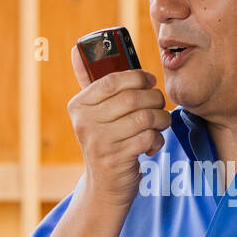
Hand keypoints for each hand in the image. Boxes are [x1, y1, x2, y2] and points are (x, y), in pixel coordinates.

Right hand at [68, 43, 170, 211]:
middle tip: (159, 105)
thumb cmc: (105, 142)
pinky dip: (157, 139)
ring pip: (144, 117)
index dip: (136, 77)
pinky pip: (148, 137)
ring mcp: (100, 142)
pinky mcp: (117, 158)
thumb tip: (76, 49)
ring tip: (160, 124)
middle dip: (154, 99)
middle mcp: (85, 123)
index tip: (150, 81)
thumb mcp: (92, 114)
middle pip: (132, 98)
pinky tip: (152, 144)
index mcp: (79, 106)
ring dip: (160, 119)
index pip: (111, 81)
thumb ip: (90, 84)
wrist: (104, 187)